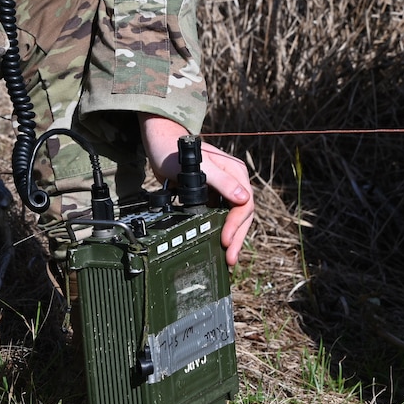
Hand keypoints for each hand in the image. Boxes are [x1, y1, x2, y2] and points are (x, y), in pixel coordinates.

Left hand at [139, 114, 253, 266]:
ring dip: (231, 236)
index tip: (225, 239)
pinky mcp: (212, 195)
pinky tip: (217, 243)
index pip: (244, 203)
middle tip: (230, 258)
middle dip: (237, 237)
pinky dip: (220, 229)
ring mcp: (223, 189)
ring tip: (227, 257)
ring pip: (233, 216)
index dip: (236, 224)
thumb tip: (243, 199)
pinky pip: (220, 214)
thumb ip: (220, 180)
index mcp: (235, 172)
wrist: (159, 145)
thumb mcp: (197, 166)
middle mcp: (233, 181)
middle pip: (242, 214)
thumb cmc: (174, 152)